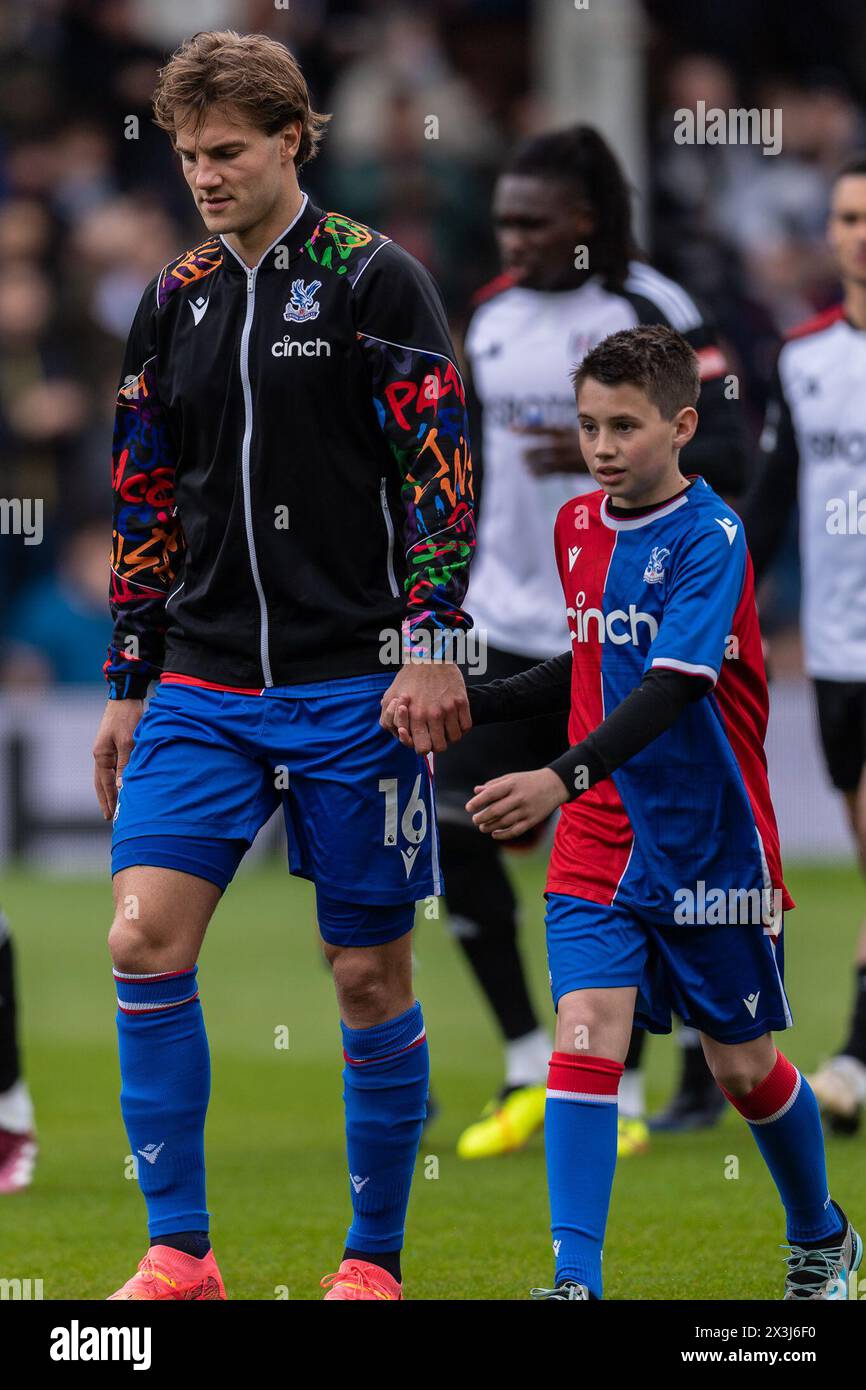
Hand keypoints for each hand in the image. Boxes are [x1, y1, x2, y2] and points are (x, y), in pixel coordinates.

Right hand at [93, 699, 143, 819]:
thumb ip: (125, 764)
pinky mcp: (114, 746)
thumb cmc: (127, 718)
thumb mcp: (128, 742)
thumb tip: (122, 786)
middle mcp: (101, 754)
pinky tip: (120, 786)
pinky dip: (115, 780)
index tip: (112, 815)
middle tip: (108, 817)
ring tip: (113, 806)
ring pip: (105, 776)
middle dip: (105, 799)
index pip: (105, 783)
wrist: (126, 697)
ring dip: (109, 791)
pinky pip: (112, 768)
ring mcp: (106, 750)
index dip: (109, 799)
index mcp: (101, 755)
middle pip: (101, 783)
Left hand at [380, 660, 470, 754]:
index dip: (422, 747)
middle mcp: (432, 714)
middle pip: (440, 748)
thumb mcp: (390, 697)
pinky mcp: (461, 701)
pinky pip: (466, 726)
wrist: (429, 655)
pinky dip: (461, 727)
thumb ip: (388, 719)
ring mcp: (449, 708)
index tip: (423, 739)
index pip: (421, 748)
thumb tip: (399, 733)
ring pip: (455, 738)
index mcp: (414, 715)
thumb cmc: (409, 677)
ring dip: (450, 736)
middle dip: (436, 744)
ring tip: (444, 726)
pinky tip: (454, 720)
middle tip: (434, 735)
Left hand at [466, 768, 567, 838]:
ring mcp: (526, 810)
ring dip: (490, 827)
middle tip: (475, 820)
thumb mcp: (511, 778)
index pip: (491, 794)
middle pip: (496, 811)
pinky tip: (495, 834)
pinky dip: (503, 835)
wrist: (555, 785)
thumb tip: (476, 792)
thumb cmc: (528, 781)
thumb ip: (494, 785)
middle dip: (482, 817)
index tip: (469, 808)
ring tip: (482, 827)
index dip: (477, 802)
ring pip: (504, 822)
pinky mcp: (533, 820)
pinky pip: (516, 831)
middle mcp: (519, 797)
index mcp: (512, 785)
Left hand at [512, 424, 588, 476]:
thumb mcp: (570, 431)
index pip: (539, 429)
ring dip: (531, 463)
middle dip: (528, 452)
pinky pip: (549, 472)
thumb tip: (533, 424)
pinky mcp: (567, 469)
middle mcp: (562, 444)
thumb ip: (553, 430)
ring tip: (525, 464)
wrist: (605, 453)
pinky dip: (538, 473)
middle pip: (539, 448)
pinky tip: (532, 473)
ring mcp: (565, 458)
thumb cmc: (583, 439)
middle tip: (521, 454)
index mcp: (562, 431)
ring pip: (542, 462)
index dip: (524, 429)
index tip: (511, 429)